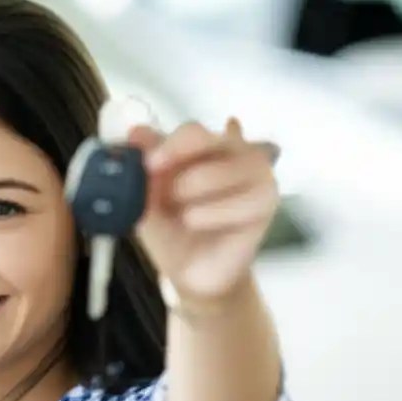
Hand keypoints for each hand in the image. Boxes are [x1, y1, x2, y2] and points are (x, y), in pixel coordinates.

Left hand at [127, 118, 278, 306]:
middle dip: (181, 168)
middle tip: (167, 194)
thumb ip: (142, 165)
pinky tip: (198, 222)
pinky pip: (245, 200)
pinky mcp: (266, 201)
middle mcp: (232, 150)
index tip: (148, 165)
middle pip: (210, 140)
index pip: (192, 131)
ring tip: (184, 215)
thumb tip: (135, 132)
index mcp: (201, 144)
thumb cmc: (170, 228)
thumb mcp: (145, 198)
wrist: (190, 269)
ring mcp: (255, 173)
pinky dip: (214, 213)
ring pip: (227, 169)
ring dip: (197, 193)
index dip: (169, 146)